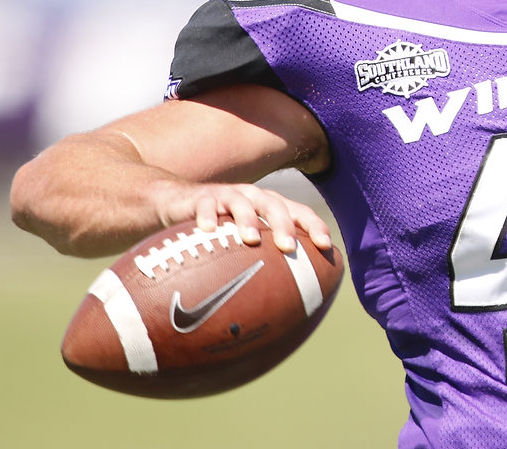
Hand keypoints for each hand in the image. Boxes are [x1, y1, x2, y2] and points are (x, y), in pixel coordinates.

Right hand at [157, 181, 334, 253]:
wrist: (180, 203)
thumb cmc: (222, 230)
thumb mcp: (243, 243)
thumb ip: (262, 265)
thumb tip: (281, 312)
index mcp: (271, 208)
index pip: (300, 213)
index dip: (315, 226)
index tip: (326, 247)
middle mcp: (254, 198)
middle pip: (275, 206)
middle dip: (284, 226)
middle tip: (289, 248)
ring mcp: (228, 196)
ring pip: (242, 203)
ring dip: (248, 220)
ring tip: (251, 240)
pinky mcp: (201, 198)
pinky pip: (205, 205)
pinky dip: (207, 215)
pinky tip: (207, 230)